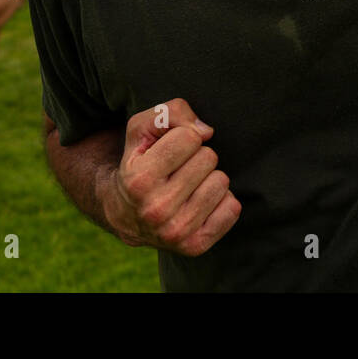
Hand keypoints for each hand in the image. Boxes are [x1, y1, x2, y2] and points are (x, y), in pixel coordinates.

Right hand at [104, 99, 240, 255]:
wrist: (124, 214)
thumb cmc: (139, 162)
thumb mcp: (141, 130)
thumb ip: (169, 113)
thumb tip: (206, 131)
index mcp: (138, 180)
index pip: (189, 137)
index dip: (183, 137)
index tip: (170, 149)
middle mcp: (155, 210)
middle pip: (208, 158)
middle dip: (197, 157)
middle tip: (178, 170)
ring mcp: (176, 232)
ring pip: (222, 181)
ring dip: (209, 178)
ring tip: (187, 186)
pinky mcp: (195, 246)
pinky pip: (232, 207)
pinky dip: (220, 201)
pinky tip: (198, 203)